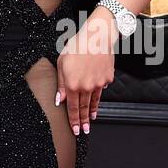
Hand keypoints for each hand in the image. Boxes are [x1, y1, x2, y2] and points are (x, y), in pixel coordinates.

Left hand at [57, 8, 116, 135]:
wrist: (97, 36)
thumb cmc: (77, 46)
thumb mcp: (62, 63)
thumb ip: (61, 84)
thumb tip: (60, 100)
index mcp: (72, 84)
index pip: (73, 108)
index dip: (74, 120)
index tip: (75, 130)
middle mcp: (86, 87)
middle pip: (84, 108)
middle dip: (84, 121)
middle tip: (84, 131)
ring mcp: (98, 84)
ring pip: (94, 102)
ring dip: (92, 112)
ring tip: (92, 120)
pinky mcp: (107, 79)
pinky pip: (101, 89)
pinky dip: (98, 95)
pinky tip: (96, 99)